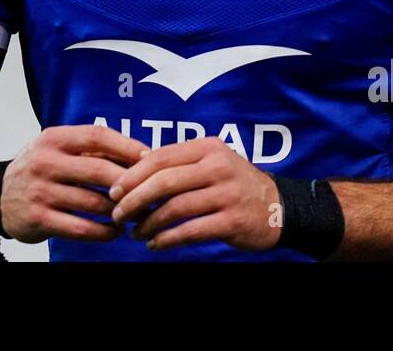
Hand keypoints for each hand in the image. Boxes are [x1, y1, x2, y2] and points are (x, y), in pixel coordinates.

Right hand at [1, 125, 149, 243]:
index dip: (126, 146)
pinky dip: (104, 232)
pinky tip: (115, 231)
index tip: (149, 157)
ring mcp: (41, 192)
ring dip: (121, 211)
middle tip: (150, 192)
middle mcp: (45, 162)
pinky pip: (81, 228)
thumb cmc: (39, 169)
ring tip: (137, 213)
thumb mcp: (56, 148)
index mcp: (53, 139)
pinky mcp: (39, 219)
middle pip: (99, 171)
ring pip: (93, 203)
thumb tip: (139, 155)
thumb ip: (90, 149)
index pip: (97, 136)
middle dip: (129, 184)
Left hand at [109, 136, 281, 251]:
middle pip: (164, 182)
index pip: (160, 157)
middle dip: (134, 200)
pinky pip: (191, 231)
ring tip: (137, 232)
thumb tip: (134, 169)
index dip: (132, 175)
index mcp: (208, 148)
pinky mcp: (233, 221)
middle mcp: (218, 167)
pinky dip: (167, 239)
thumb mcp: (212, 161)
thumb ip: (179, 163)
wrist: (279, 206)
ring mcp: (227, 194)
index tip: (114, 190)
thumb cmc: (234, 183)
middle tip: (118, 213)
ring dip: (149, 223)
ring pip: (175, 208)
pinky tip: (156, 244)